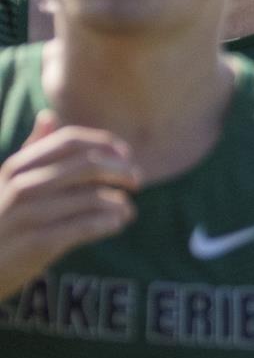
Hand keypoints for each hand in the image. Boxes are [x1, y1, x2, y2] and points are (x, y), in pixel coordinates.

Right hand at [0, 111, 139, 296]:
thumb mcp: (6, 181)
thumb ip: (31, 151)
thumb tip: (48, 115)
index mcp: (18, 167)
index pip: (70, 141)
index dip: (105, 144)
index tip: (125, 155)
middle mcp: (23, 186)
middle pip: (89, 165)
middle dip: (121, 171)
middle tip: (137, 181)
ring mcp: (31, 214)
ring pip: (95, 197)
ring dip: (120, 203)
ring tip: (127, 210)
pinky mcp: (40, 242)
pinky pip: (89, 225)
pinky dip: (111, 222)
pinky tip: (116, 223)